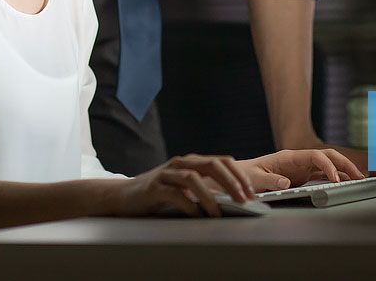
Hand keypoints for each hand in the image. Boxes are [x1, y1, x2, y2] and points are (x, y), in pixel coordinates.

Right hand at [106, 154, 257, 217]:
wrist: (124, 196)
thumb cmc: (159, 194)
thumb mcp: (185, 188)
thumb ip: (205, 189)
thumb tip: (235, 201)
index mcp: (192, 161)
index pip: (223, 161)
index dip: (239, 176)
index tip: (252, 193)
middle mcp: (181, 163)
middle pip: (212, 165)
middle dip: (231, 183)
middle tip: (243, 201)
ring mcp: (166, 173)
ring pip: (193, 178)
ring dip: (209, 196)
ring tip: (218, 213)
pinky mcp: (153, 187)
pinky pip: (175, 194)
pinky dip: (188, 205)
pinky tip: (195, 216)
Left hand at [239, 148, 366, 191]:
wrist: (239, 175)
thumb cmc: (246, 175)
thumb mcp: (255, 179)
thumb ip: (270, 180)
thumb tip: (286, 184)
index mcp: (289, 157)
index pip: (315, 156)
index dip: (328, 166)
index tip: (335, 180)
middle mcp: (298, 160)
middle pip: (327, 156)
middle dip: (345, 164)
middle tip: (359, 177)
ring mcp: (302, 167)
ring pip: (329, 164)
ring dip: (344, 170)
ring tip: (359, 180)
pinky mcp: (303, 176)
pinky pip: (323, 175)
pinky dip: (336, 178)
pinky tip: (345, 184)